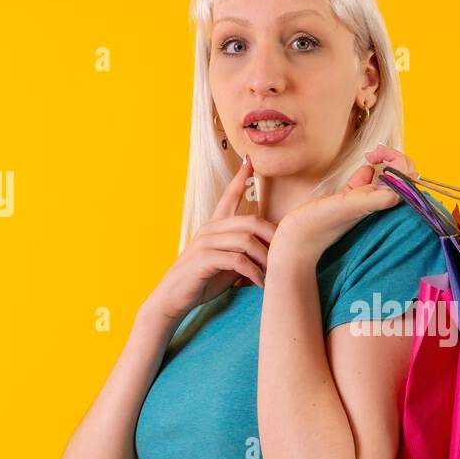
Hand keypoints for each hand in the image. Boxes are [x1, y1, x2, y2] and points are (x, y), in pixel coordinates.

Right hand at [145, 155, 276, 322]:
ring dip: (264, 259)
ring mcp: (206, 243)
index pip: (229, 197)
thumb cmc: (203, 279)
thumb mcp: (227, 263)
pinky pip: (237, 260)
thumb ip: (243, 252)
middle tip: (285, 254)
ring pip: (246, 240)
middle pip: (250, 222)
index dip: (240, 178)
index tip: (251, 161)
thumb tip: (269, 252)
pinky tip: (260, 283)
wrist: (174, 297)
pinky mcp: (204, 259)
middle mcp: (210, 230)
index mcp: (214, 226)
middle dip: (271, 237)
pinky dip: (253, 272)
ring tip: (273, 274)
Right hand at [273, 145, 419, 263]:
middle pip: (399, 178)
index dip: (397, 161)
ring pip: (383, 179)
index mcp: (379, 203)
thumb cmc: (321, 224)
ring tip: (372, 155)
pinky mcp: (346, 200)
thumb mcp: (350, 207)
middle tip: (374, 152)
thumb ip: (375, 198)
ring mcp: (360, 201)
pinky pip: (364, 184)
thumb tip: (402, 189)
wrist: (297, 240)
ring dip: (383, 163)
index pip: (405, 178)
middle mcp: (374, 203)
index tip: (377, 154)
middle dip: (392, 159)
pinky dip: (367, 172)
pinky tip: (364, 165)